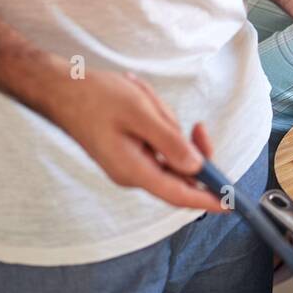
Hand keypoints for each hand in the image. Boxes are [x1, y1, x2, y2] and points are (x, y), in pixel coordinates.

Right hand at [48, 67, 228, 212]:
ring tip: (143, 101)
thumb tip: (196, 166)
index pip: (178, 194)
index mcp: (134, 170)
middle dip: (185, 142)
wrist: (61, 89)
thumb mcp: (139, 112)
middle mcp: (132, 174)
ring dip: (166, 124)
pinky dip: (157, 122)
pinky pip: (156, 142)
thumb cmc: (95, 97)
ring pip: (169, 151)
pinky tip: (140, 102)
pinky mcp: (129, 152)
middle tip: (183, 120)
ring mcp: (130, 164)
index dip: (207, 199)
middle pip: (178, 170)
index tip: (230, 202)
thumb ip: (169, 141)